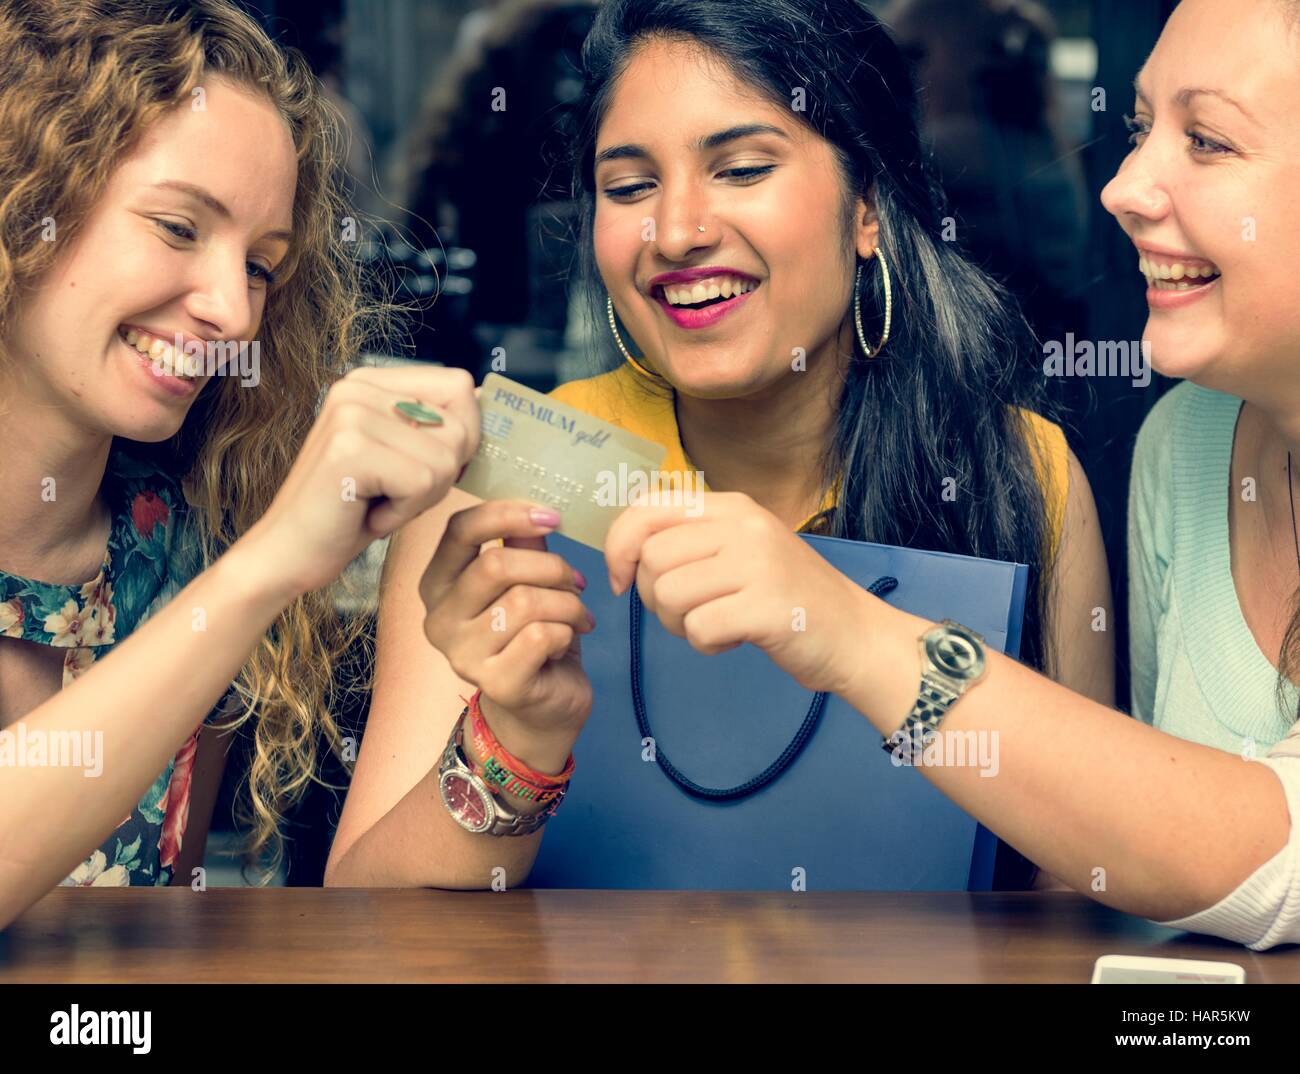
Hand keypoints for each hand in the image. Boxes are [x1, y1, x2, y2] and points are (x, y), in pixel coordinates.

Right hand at [233, 366, 479, 602]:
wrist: (287, 555)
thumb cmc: (351, 512)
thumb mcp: (402, 459)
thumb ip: (435, 427)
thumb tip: (487, 403)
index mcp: (370, 381)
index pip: (459, 386)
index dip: (463, 434)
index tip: (426, 466)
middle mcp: (357, 386)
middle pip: (459, 425)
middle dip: (442, 474)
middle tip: (392, 492)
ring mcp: (351, 413)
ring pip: (445, 459)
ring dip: (420, 498)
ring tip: (376, 503)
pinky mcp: (350, 449)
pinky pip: (423, 483)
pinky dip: (403, 513)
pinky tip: (367, 515)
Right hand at [418, 499, 594, 743]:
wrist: (545, 706)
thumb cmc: (533, 636)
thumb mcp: (527, 582)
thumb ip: (523, 545)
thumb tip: (534, 507)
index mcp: (438, 584)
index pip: (460, 530)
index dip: (508, 514)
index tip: (552, 517)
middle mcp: (439, 619)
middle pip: (496, 565)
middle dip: (550, 567)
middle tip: (576, 581)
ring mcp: (462, 655)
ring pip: (525, 601)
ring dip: (567, 604)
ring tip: (577, 617)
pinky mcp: (496, 682)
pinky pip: (541, 635)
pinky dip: (566, 632)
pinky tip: (565, 643)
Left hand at [604, 490, 867, 694]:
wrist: (856, 635)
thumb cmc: (788, 596)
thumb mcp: (741, 549)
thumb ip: (691, 540)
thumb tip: (624, 552)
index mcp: (732, 506)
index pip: (647, 508)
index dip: (619, 545)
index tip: (621, 579)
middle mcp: (743, 525)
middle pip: (652, 559)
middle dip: (654, 598)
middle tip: (690, 613)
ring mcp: (757, 563)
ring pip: (668, 595)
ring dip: (680, 624)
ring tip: (716, 624)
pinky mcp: (765, 607)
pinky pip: (698, 629)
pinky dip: (707, 645)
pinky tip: (735, 639)